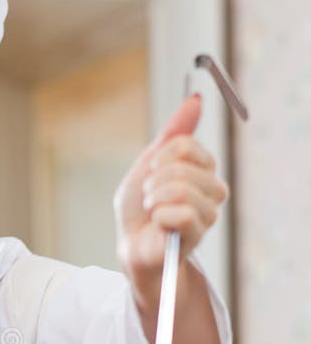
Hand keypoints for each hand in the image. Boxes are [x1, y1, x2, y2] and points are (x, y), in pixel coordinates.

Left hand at [114, 94, 228, 310]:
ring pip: (184, 189)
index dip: (161, 156)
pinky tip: (158, 224)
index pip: (186, 145)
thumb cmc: (139, 208)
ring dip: (156, 199)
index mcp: (201, 168)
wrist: (131, 245)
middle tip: (149, 197)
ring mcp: (209, 213)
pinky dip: (161, 216)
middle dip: (156, 180)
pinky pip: (183, 213)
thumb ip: (173, 133)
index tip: (150, 170)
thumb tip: (195, 98)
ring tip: (152, 211)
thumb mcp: (149, 164)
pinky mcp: (198, 235)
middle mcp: (212, 189)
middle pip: (185, 166)